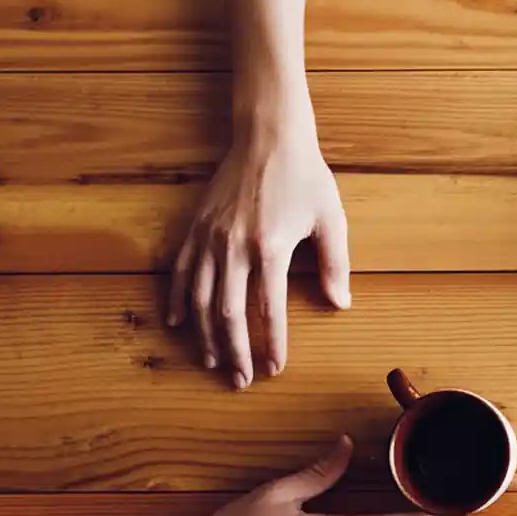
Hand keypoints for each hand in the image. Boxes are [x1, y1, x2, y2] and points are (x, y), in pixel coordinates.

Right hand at [168, 113, 350, 389]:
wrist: (269, 135)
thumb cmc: (306, 177)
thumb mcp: (330, 219)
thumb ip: (334, 265)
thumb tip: (340, 305)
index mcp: (270, 247)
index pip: (269, 309)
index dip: (271, 343)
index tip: (274, 369)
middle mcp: (234, 246)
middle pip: (228, 313)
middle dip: (235, 351)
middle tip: (241, 380)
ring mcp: (209, 237)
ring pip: (199, 297)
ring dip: (204, 334)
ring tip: (212, 361)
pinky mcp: (195, 227)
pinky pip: (179, 270)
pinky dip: (176, 299)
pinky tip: (177, 323)